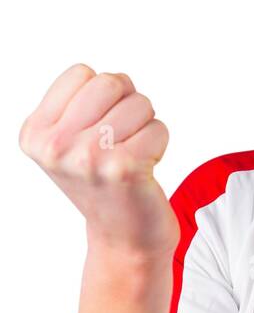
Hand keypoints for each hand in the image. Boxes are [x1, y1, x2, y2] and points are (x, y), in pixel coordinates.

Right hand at [19, 63, 176, 257]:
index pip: (82, 73)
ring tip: (131, 156)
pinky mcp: (122, 169)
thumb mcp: (70, 141)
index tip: (99, 129)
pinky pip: (158, 128)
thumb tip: (116, 80)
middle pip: (111, 82)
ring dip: (145, 127)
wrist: (124, 239)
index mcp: (35, 133)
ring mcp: (87, 157)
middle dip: (128, 104)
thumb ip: (81, 102)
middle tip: (122, 140)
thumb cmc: (103, 183)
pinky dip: (159, 145)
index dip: (103, 96)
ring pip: (140, 103)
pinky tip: (144, 170)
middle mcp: (55, 146)